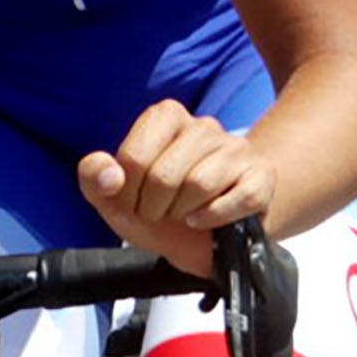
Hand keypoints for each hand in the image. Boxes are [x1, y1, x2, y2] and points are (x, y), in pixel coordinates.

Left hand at [78, 102, 270, 276]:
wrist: (207, 239)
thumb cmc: (162, 210)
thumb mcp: (116, 199)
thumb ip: (94, 178)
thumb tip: (110, 176)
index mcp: (166, 117)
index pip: (133, 158)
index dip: (128, 194)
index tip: (135, 203)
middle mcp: (204, 125)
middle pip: (163, 174)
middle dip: (154, 208)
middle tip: (161, 214)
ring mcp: (236, 148)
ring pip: (199, 183)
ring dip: (184, 213)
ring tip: (185, 215)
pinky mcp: (261, 175)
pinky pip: (237, 197)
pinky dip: (214, 218)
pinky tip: (206, 220)